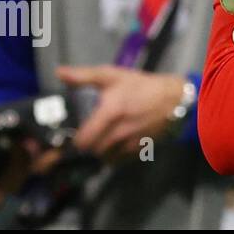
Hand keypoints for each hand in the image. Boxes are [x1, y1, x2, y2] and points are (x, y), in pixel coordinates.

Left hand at [55, 66, 186, 160]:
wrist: (175, 99)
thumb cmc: (142, 86)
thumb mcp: (114, 76)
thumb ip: (85, 76)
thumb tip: (59, 73)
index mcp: (109, 112)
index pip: (82, 141)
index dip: (73, 142)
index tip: (69, 137)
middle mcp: (118, 132)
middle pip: (90, 152)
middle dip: (84, 147)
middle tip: (82, 138)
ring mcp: (129, 144)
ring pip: (103, 158)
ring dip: (97, 152)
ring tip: (97, 141)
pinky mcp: (137, 151)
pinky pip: (117, 160)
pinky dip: (111, 155)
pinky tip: (113, 144)